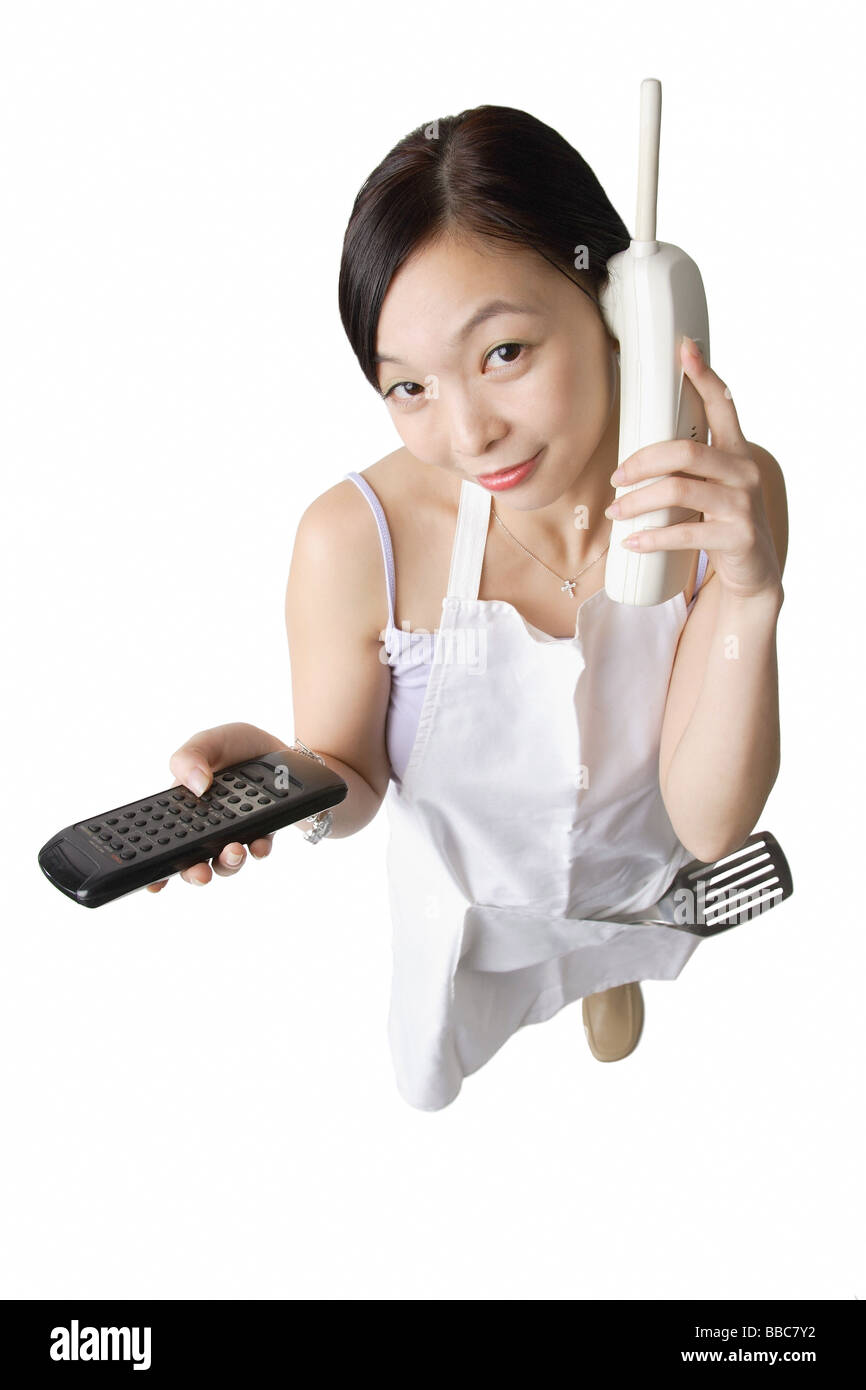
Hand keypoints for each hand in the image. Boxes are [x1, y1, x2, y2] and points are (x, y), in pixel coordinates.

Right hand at [146, 723, 279, 891]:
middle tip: (199, 873)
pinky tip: (259, 843)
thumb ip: (190, 757)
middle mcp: (206, 826)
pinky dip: (258, 850)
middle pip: (193, 861)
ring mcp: (234, 832)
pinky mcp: (261, 833)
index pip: (163, 838)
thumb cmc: (237, 746)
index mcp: (183, 806)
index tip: (154, 883)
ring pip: (226, 862)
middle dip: (194, 873)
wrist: (281, 749)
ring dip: (228, 863)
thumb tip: (195, 785)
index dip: (156, 865)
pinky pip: (258, 849)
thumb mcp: (208, 741)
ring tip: (234, 851)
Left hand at [604, 337, 782, 600]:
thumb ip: (689, 467)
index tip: (684, 349)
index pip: (722, 405)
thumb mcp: (712, 487)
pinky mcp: (737, 537)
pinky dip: (651, 537)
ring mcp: (743, 505)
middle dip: (642, 462)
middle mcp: (745, 473)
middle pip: (686, 452)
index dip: (704, 376)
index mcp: (737, 453)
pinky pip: (684, 533)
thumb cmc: (721, 521)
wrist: (754, 570)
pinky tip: (631, 541)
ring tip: (616, 510)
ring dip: (638, 501)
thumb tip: (635, 453)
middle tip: (617, 477)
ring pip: (679, 490)